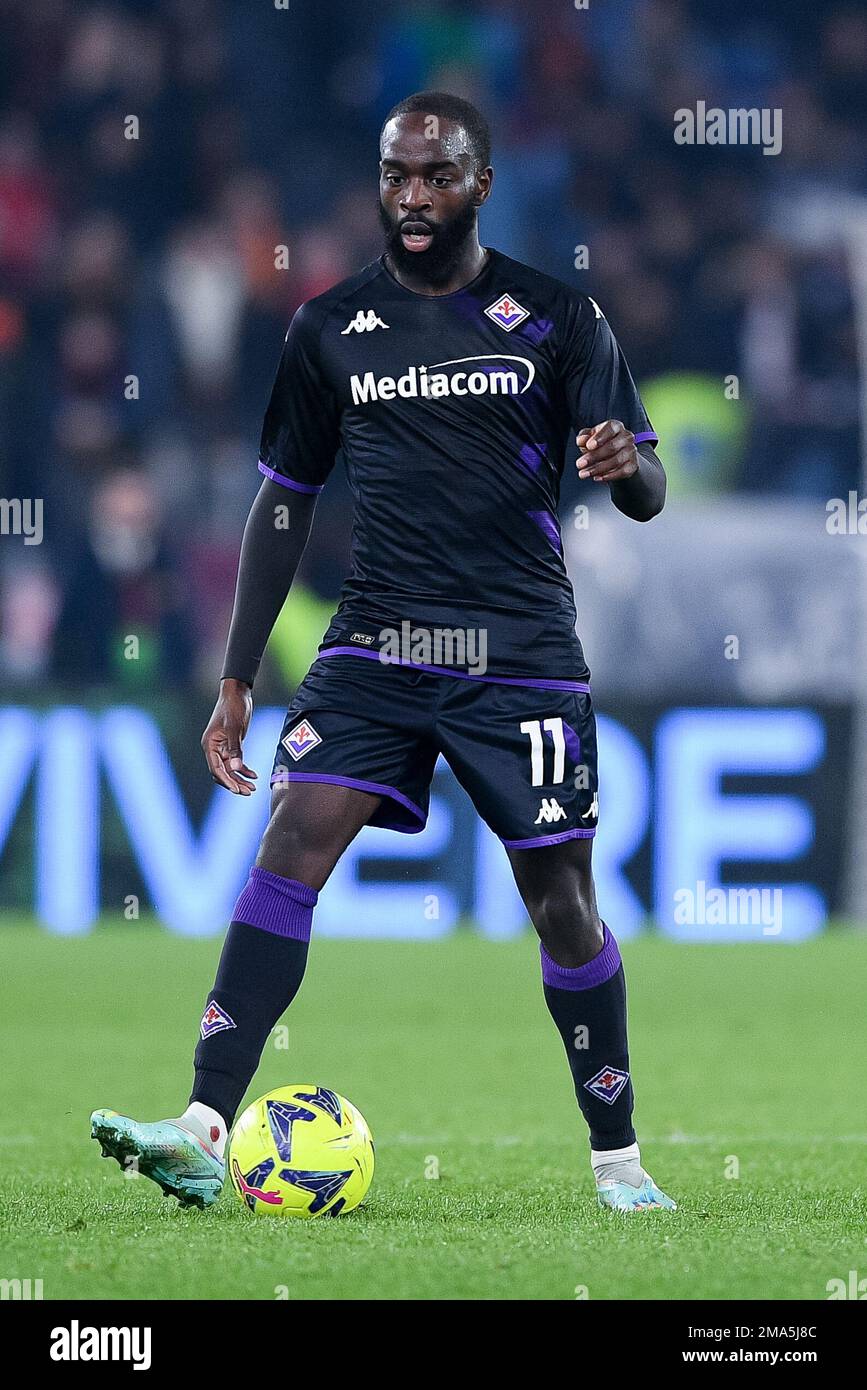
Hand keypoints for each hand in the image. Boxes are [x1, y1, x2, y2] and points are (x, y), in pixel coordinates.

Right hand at [201, 678, 256, 793]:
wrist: (237, 693)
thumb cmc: (234, 707)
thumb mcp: (235, 728)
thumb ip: (235, 749)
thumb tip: (236, 769)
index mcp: (210, 745)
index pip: (216, 769)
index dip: (227, 781)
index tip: (237, 790)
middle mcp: (214, 748)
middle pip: (222, 772)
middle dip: (234, 783)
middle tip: (248, 792)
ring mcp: (222, 747)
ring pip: (229, 769)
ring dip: (240, 778)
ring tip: (252, 788)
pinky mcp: (231, 745)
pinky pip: (235, 762)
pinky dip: (243, 769)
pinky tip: (253, 775)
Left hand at [576, 420, 638, 482]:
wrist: (617, 457)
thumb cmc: (600, 444)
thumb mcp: (589, 438)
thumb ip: (584, 437)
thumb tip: (581, 440)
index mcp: (615, 426)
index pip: (610, 429)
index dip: (599, 437)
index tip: (589, 446)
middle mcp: (626, 437)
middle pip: (612, 446)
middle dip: (594, 456)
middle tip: (579, 464)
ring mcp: (631, 451)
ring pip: (616, 461)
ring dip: (598, 469)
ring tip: (584, 474)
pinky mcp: (633, 465)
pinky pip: (622, 471)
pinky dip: (609, 476)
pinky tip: (597, 478)